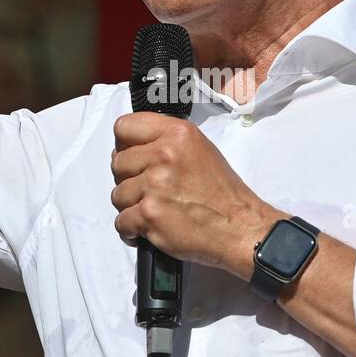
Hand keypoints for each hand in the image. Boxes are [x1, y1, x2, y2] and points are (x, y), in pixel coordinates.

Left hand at [110, 113, 279, 277]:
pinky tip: (148, 227)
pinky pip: (121, 221)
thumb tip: (134, 149)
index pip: (124, 127)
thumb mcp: (200, 149)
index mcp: (177, 134)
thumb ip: (166, 141)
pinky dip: (131, 229)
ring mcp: (154, 185)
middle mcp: (164, 155)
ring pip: (117, 194)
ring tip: (154, 209)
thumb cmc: (223, 193)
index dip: (123, 145)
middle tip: (149, 189)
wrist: (239, 227)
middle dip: (129, 179)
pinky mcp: (150, 214)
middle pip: (117, 163)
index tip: (131, 156)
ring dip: (131, 206)